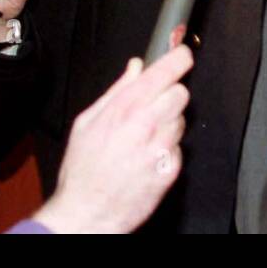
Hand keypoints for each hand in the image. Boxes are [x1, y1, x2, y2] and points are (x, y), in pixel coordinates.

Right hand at [34, 46, 192, 232]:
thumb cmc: (83, 169)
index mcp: (125, 107)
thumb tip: (135, 67)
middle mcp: (146, 124)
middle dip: (171, 94)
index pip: (165, 71)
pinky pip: (179, 147)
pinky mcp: (170, 168)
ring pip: (181, 120)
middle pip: (181, 93)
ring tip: (145, 137)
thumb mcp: (88, 121)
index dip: (179, 58)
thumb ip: (117, 90)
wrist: (88, 212)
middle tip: (155, 104)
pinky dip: (168, 149)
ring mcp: (161, 147)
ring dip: (169, 123)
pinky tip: (147, 156)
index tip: (183, 54)